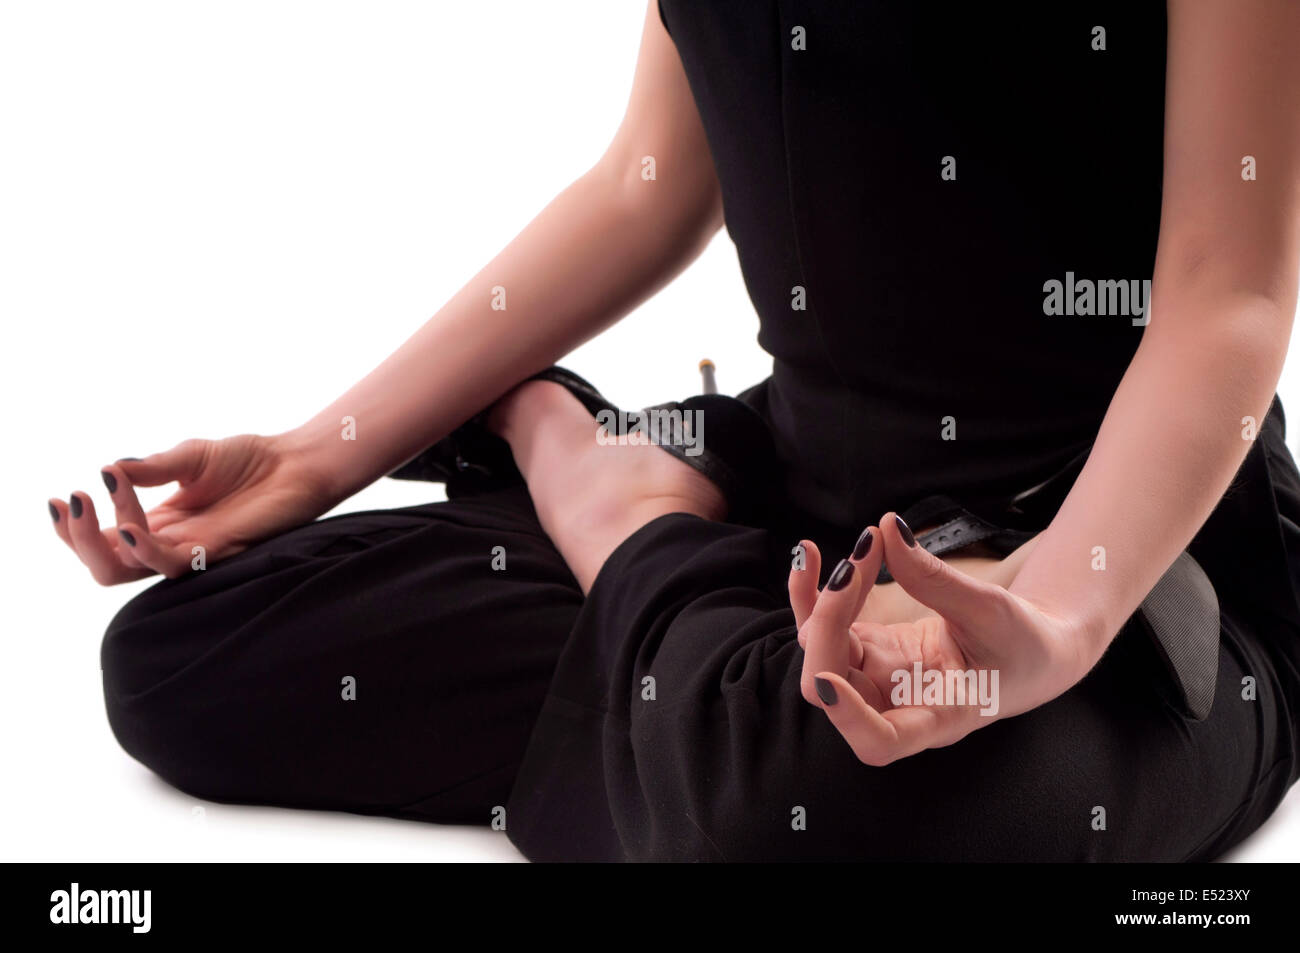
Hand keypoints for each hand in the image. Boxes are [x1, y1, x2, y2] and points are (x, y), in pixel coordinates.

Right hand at [49, 433, 337, 583]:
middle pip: (105, 564)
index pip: (102, 538)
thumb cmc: (249, 460)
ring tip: (87, 505)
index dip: (73, 527)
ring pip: (127, 570)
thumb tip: (109, 469)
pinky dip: (143, 547)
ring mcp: (191, 550)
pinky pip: (171, 564)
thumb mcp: (189, 456)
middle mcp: (169, 542)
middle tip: (71, 503)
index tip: (62, 496)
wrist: (296, 463)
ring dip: (98, 541)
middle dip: (75, 539)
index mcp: (158, 522)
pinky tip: (130, 525)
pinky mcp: (216, 553)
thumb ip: (150, 468)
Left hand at [787, 515, 1088, 765]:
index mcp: (936, 717)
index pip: (880, 740)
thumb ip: (935, 578)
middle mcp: (894, 704)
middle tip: (856, 564)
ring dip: (824, 595)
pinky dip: (816, 592)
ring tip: (864, 543)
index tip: (828, 681)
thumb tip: (888, 529)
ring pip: (821, 647)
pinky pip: (826, 625)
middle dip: (828, 621)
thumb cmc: (1022, 645)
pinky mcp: (868, 650)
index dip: (847, 717)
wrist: (1031, 650)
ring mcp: (875, 677)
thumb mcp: (991, 610)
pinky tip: (811, 557)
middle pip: (831, 682)